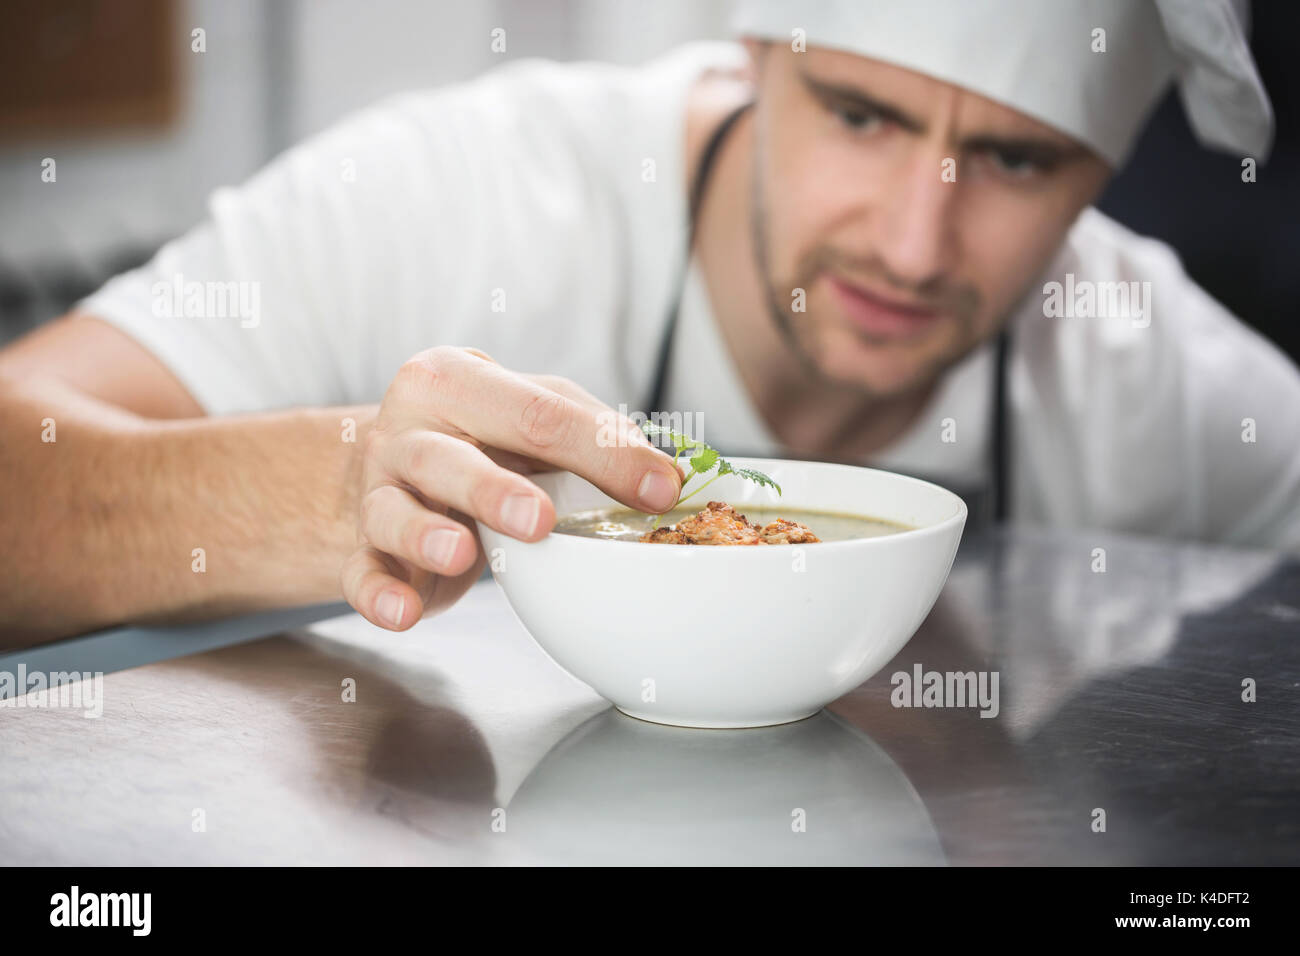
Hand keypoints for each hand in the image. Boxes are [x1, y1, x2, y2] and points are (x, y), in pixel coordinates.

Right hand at [341, 346, 680, 629]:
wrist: (396, 462)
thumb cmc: (482, 435)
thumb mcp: (534, 410)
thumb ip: (592, 432)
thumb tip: (665, 476)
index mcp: (458, 380)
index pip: (536, 411)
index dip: (602, 452)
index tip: (660, 488)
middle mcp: (408, 428)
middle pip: (450, 458)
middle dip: (496, 489)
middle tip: (542, 520)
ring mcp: (378, 488)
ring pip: (395, 512)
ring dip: (427, 536)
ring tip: (460, 555)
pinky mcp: (361, 546)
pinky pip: (361, 571)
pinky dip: (377, 595)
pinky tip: (404, 613)